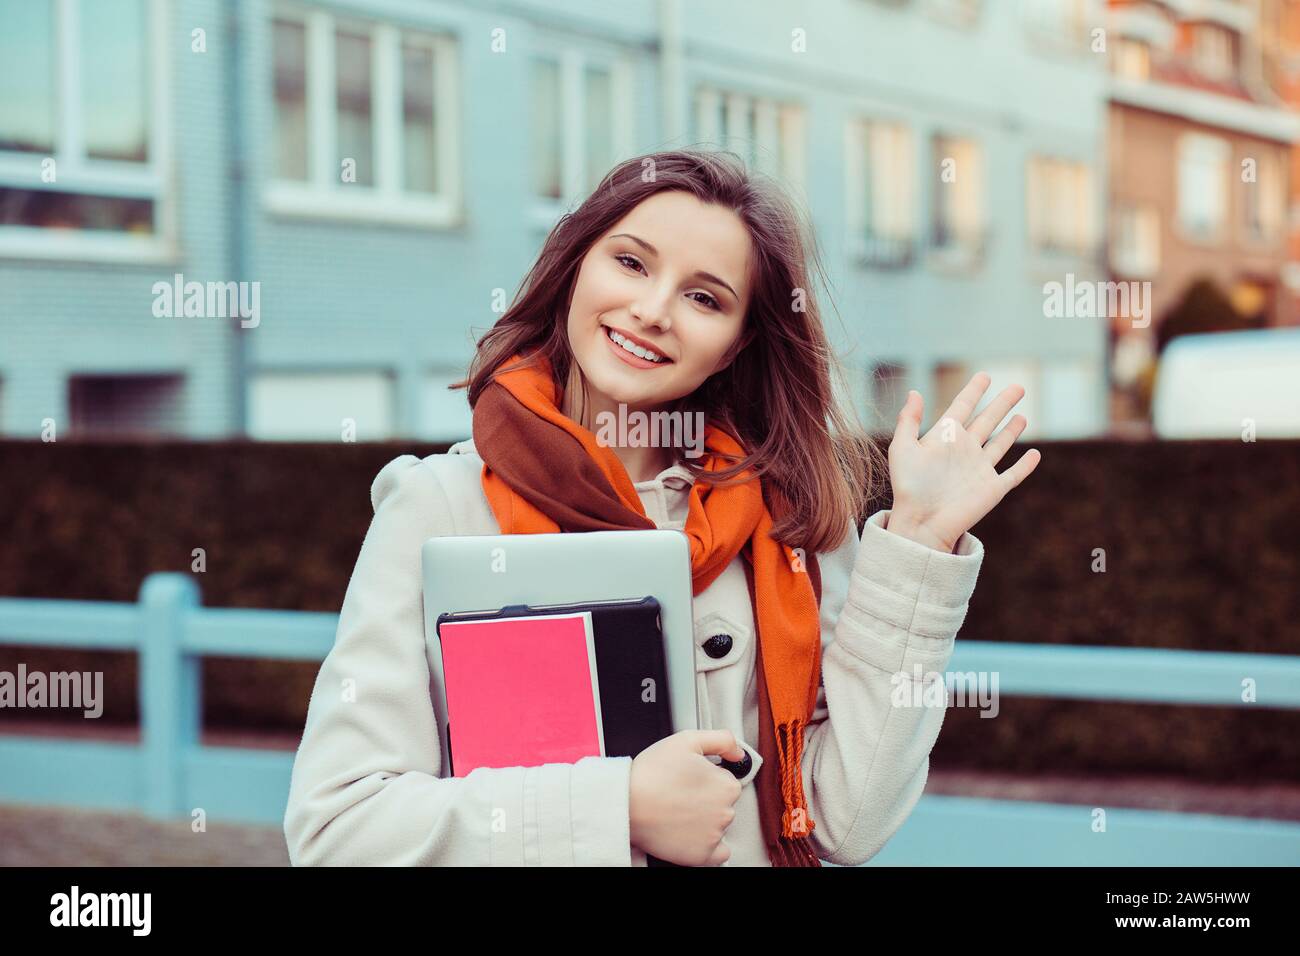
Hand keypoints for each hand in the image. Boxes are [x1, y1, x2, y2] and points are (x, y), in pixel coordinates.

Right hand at [629, 729, 743, 865]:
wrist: (626, 804)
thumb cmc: (651, 773)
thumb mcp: (687, 740)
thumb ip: (722, 739)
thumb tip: (738, 752)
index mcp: (726, 786)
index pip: (727, 780)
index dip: (708, 776)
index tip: (690, 778)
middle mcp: (726, 813)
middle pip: (723, 803)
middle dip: (706, 798)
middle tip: (681, 793)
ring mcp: (714, 837)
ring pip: (718, 826)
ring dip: (704, 820)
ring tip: (677, 810)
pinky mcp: (701, 856)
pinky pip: (718, 854)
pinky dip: (709, 847)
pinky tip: (692, 834)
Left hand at [886, 372, 1041, 552]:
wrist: (921, 522)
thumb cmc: (909, 488)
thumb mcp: (902, 448)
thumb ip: (908, 420)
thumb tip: (914, 391)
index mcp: (945, 437)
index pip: (962, 407)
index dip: (973, 391)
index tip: (984, 376)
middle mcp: (964, 450)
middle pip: (988, 420)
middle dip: (1002, 403)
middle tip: (1018, 387)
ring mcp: (979, 469)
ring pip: (1001, 444)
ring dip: (1012, 430)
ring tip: (1023, 416)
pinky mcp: (992, 489)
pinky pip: (1013, 474)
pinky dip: (1025, 465)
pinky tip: (1035, 455)